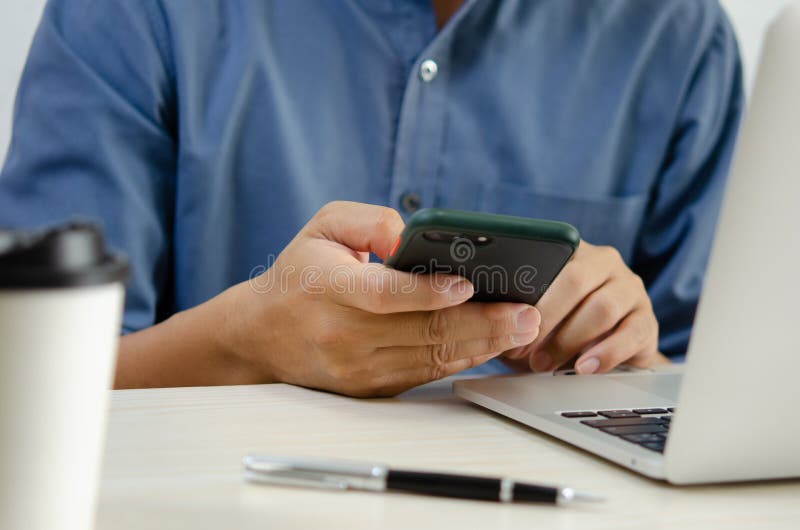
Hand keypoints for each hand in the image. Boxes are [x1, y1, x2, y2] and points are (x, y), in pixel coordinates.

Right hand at [218, 202, 541, 396]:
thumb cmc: (301, 273)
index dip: (427, 292)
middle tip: (525, 313)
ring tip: (522, 328)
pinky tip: (490, 345)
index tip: (468, 284)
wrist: (263, 334)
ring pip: (429, 358)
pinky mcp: (369, 388)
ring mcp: (356, 368)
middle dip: (481, 323)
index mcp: (329, 289)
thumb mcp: (323, 226)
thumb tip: (411, 238)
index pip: (383, 295)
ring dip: (481, 345)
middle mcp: (342, 335)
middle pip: (420, 332)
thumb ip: (370, 221)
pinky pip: (423, 375)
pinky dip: (460, 360)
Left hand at [503, 241, 668, 373]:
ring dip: (568, 340)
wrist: (601, 352)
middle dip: (545, 318)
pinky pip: (630, 334)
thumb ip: (512, 302)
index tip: (506, 317)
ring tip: (542, 363)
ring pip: (602, 308)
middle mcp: (605, 263)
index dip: (527, 291)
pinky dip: (604, 354)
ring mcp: (630, 290)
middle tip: (522, 348)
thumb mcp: (532, 311)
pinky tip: (582, 368)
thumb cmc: (556, 326)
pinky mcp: (647, 321)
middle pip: (576, 281)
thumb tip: (480, 307)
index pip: (550, 258)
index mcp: (573, 251)